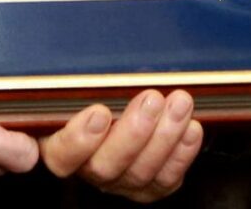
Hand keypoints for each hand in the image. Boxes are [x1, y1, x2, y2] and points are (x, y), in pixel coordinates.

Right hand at [42, 91, 201, 200]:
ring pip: (140, 173)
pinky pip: (166, 180)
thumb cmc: (94, 88)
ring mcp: (120, 180)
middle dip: (133, 132)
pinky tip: (191, 128)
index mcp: (60, 143)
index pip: (60, 154)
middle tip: (152, 99)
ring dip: (164, 137)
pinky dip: (182, 154)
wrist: (128, 105)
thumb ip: (70, 82)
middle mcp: (89, 168)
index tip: (99, 112)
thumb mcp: (76, 81)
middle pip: (104, 167)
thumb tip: (59, 63)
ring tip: (179, 104)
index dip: (78, 139)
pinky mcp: (148, 186)